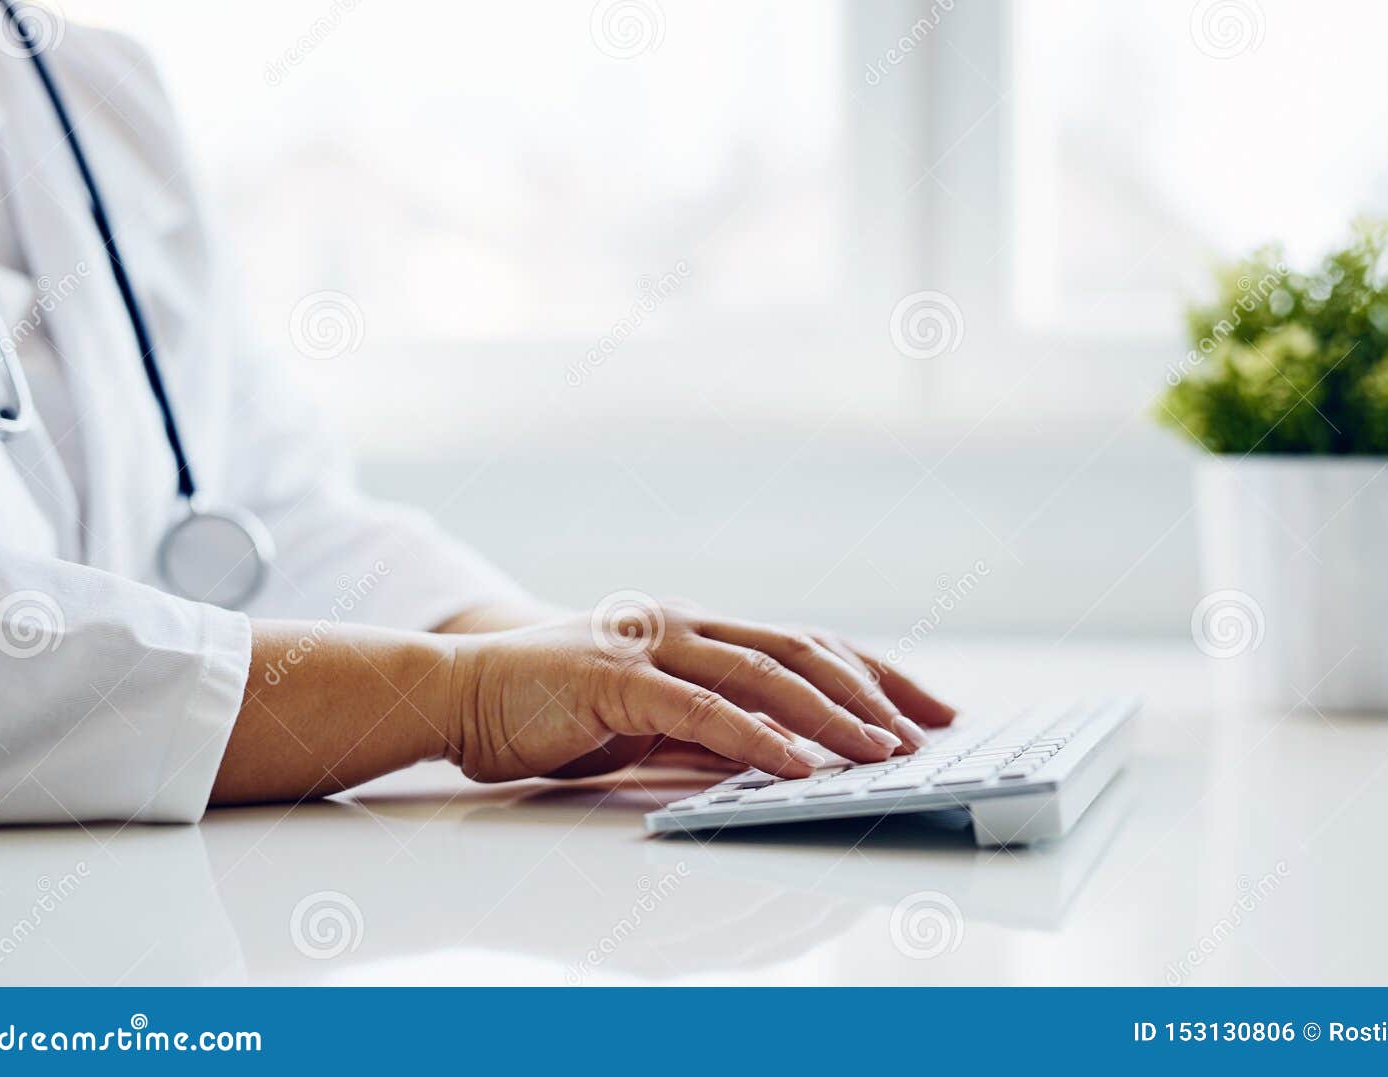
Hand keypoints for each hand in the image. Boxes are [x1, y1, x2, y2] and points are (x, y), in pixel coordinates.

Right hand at [444, 603, 955, 782]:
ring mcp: (653, 644)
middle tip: (925, 733)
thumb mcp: (654, 719)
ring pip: (765, 675)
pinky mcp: (618, 678)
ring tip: (881, 752)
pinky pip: (704, 709)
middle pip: (803, 651)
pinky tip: (800, 765)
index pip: (807, 645)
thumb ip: (716, 726)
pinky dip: (758, 738)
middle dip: (872, 694)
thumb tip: (790, 756)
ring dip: (832, 717)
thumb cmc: (556, 709)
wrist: (460, 691)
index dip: (874, 674)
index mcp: (700, 627)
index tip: (927, 708)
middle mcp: (686, 623)